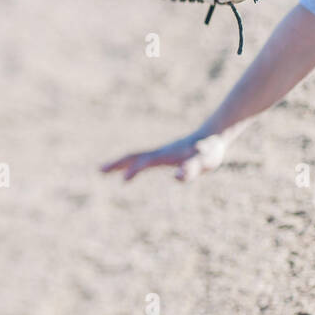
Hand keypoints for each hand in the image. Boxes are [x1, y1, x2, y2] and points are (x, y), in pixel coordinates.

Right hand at [99, 129, 230, 182]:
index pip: (146, 162)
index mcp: (166, 154)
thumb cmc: (210, 149)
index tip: (123, 181)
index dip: (135, 170)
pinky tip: (131, 170)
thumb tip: (178, 177)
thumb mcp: (204, 161)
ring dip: (121, 163)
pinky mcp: (166, 154)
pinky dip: (133, 164)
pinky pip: (144, 159)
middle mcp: (161, 151)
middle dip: (116, 163)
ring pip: (137, 156)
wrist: (215, 133)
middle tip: (98, 170)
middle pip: (134, 155)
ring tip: (105, 170)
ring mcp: (162, 152)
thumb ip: (192, 168)